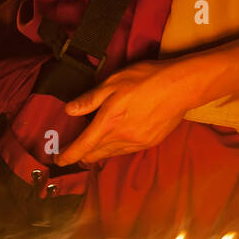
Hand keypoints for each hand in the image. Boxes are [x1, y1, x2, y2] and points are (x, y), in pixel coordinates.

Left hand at [53, 58, 194, 165]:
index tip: (58, 159)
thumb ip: (90, 99)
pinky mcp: (149, 142)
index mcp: (109, 122)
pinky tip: (114, 142)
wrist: (181, 86)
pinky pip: (125, 151)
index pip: (83, 146)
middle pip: (95, 155)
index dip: (67, 155)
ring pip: (110, 154)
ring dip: (98, 153)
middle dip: (81, 156)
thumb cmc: (147, 79)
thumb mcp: (113, 82)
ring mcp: (137, 142)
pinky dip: (114, 149)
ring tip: (90, 148)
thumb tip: (69, 109)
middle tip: (71, 153)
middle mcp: (122, 137)